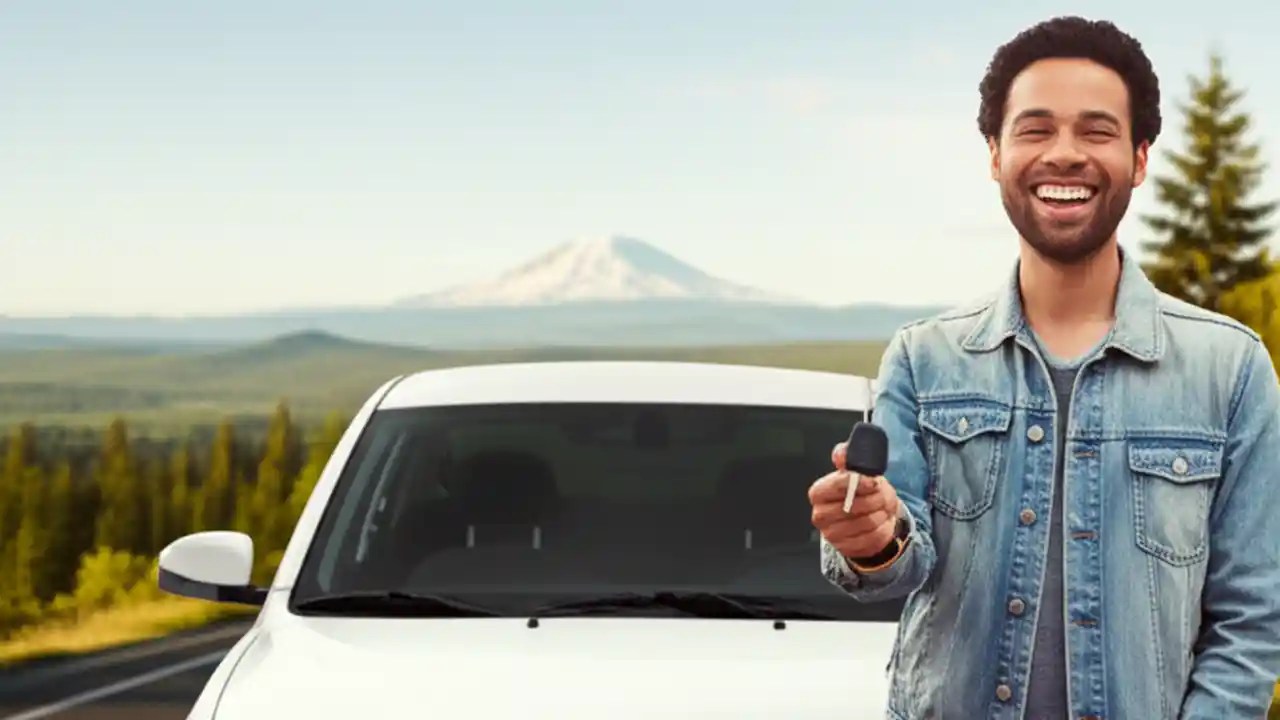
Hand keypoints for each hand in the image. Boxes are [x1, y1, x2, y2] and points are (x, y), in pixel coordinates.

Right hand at [808, 441, 902, 560]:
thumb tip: (841, 454)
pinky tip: (882, 522)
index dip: (857, 483)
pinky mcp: (847, 549)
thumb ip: (847, 458)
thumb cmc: (859, 492)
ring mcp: (832, 535)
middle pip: (852, 507)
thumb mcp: (854, 471)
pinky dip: (883, 529)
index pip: (835, 486)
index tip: (873, 482)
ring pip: (865, 523)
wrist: (866, 517)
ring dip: (881, 514)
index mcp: (818, 493)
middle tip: (883, 495)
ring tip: (883, 508)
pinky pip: (872, 538)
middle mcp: (820, 515)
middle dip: (874, 500)